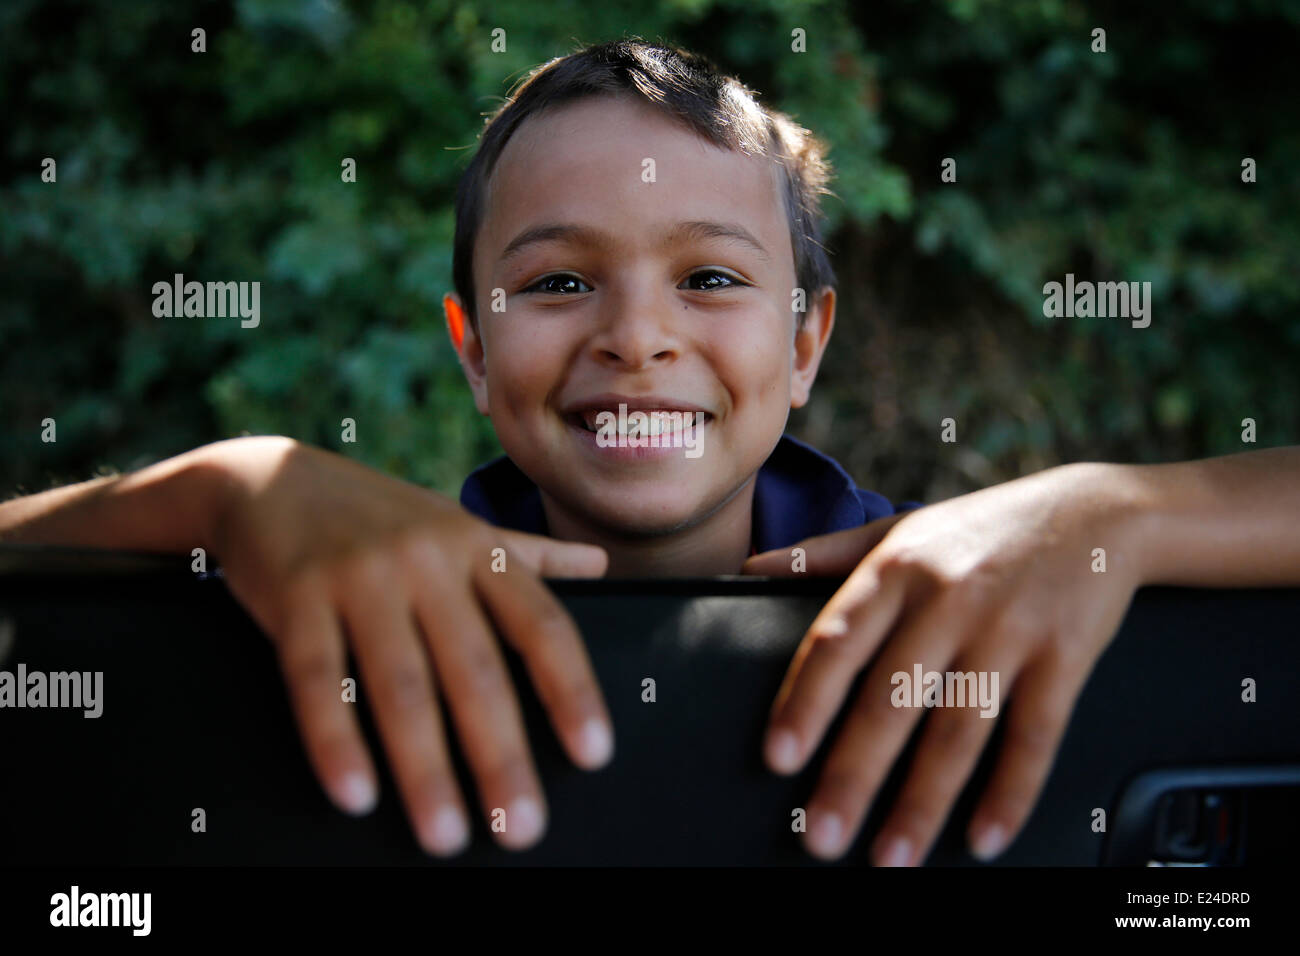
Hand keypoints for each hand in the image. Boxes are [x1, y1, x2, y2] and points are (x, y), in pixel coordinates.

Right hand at [196, 436, 612, 854]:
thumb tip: (601, 565)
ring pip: (401, 685)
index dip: (572, 691)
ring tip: (447, 835)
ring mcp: (361, 576)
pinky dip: (337, 741)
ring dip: (425, 768)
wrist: (267, 479)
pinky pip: (319, 679)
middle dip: (502, 755)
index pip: (541, 626)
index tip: (593, 754)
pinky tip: (357, 796)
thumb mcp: (457, 525)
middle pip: (476, 669)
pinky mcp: (296, 595)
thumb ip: (527, 554)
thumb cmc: (379, 517)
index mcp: (477, 549)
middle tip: (520, 828)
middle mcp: (428, 560)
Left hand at [742, 462, 1146, 864]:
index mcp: (896, 570)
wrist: (1095, 511)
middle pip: (891, 699)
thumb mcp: (899, 531)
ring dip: (923, 802)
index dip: (805, 702)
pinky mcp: (1064, 657)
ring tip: (892, 857)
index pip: (838, 641)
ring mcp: (1008, 629)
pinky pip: (1034, 735)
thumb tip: (747, 569)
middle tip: (822, 836)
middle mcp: (947, 599)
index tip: (779, 756)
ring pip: (958, 729)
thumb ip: (823, 555)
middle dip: (853, 775)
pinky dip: (1010, 792)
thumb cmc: (982, 530)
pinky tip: (983, 837)